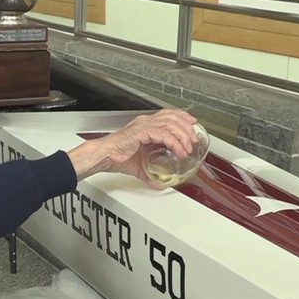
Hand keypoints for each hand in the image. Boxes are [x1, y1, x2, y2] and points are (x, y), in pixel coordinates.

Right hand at [67, 109, 199, 184]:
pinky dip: (174, 142)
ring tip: (188, 147)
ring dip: (183, 135)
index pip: (169, 115)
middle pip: (173, 117)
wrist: (105, 157)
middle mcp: (146, 122)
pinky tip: (179, 150)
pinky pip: (164, 134)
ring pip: (171, 124)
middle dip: (186, 128)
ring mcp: (144, 126)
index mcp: (146, 126)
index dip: (182, 118)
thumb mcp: (140, 166)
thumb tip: (160, 183)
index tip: (192, 125)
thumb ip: (151, 172)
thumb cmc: (117, 157)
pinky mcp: (142, 132)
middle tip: (193, 140)